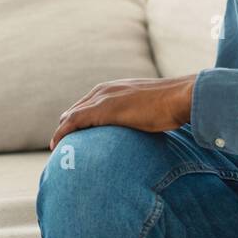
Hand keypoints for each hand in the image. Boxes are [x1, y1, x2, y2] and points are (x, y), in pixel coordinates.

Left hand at [49, 75, 196, 150]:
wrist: (180, 98)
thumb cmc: (172, 106)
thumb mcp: (152, 110)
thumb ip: (143, 117)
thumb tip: (149, 131)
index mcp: (115, 89)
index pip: (88, 104)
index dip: (78, 120)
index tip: (75, 137)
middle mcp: (104, 90)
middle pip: (76, 109)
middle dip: (68, 126)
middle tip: (64, 146)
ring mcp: (102, 98)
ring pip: (72, 115)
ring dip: (63, 131)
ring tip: (58, 149)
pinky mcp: (103, 110)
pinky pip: (73, 122)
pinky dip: (62, 133)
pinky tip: (57, 145)